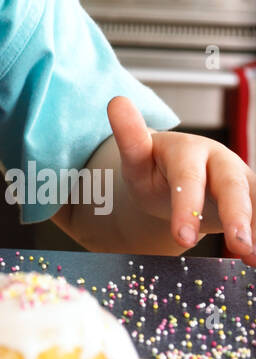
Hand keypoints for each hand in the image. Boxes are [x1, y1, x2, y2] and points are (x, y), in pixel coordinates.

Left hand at [108, 96, 255, 264]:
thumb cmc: (153, 170)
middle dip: (235, 216)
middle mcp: (219, 160)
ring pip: (254, 197)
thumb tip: (117, 101)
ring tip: (254, 257)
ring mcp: (240, 176)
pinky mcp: (252, 192)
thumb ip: (129, 139)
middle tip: (237, 246)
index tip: (184, 238)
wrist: (173, 178)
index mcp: (186, 149)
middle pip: (230, 187)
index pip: (186, 177)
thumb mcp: (136, 160)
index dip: (187, 206)